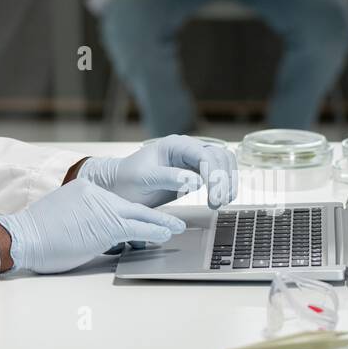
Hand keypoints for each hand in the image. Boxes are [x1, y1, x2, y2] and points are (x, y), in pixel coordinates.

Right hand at [0, 178, 185, 274]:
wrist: (24, 236)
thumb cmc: (37, 233)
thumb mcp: (63, 216)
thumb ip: (82, 218)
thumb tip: (96, 232)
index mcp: (83, 189)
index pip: (114, 200)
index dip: (132, 212)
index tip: (143, 217)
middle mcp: (95, 193)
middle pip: (130, 204)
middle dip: (153, 214)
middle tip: (170, 220)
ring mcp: (102, 208)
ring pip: (139, 214)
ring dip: (161, 223)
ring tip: (176, 227)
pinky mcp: (108, 225)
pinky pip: (138, 228)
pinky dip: (156, 230)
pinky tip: (166, 234)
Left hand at [82, 134, 237, 209]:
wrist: (119, 186)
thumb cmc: (127, 180)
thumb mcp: (143, 179)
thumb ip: (168, 177)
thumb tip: (197, 181)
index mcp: (173, 145)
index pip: (203, 154)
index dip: (214, 173)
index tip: (214, 195)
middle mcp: (186, 149)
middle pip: (219, 157)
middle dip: (223, 179)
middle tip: (218, 203)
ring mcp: (192, 160)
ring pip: (223, 162)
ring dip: (228, 181)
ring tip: (221, 203)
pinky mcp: (195, 172)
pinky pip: (219, 173)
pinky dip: (225, 184)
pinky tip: (221, 199)